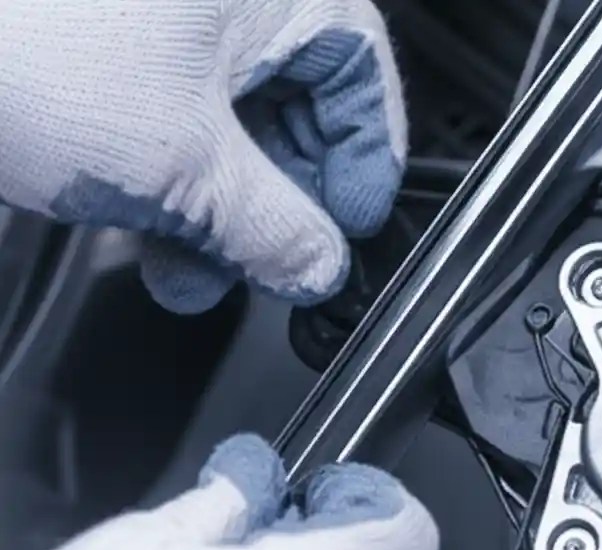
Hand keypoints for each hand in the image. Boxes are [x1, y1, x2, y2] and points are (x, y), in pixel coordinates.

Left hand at [0, 0, 406, 312]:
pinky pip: (168, 108)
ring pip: (226, 114)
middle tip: (270, 268)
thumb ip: (273, 228)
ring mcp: (162, 13)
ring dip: (219, 206)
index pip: (362, 77)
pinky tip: (149, 232)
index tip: (350, 233)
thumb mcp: (181, 166)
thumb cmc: (23, 42)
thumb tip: (319, 262)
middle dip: (278, 204)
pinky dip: (168, 174)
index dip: (365, 168)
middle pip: (294, 102)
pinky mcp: (107, 39)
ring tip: (192, 271)